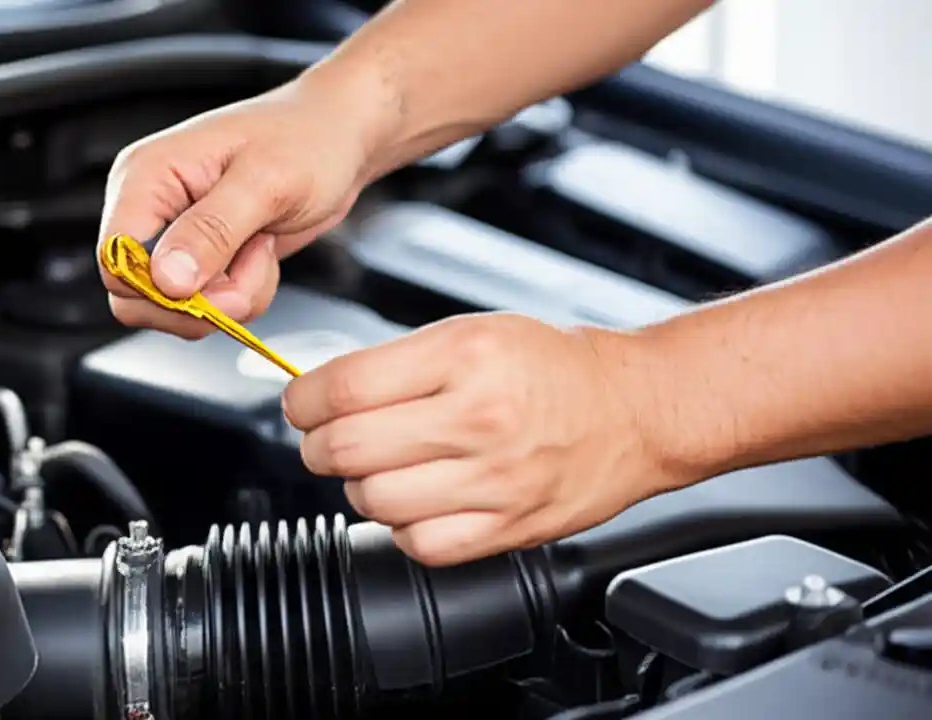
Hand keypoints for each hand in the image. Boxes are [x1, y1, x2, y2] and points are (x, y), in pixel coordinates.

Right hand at [97, 74, 394, 337]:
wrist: (341, 139)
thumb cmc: (308, 139)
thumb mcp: (265, 182)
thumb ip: (213, 230)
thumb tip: (166, 280)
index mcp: (145, 176)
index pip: (114, 258)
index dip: (155, 286)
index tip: (209, 283)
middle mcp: (150, 209)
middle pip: (137, 296)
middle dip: (200, 301)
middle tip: (250, 270)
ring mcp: (175, 237)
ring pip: (175, 309)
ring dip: (229, 299)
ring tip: (260, 253)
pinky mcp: (202, 259)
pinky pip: (206, 307)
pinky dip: (242, 296)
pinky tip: (261, 257)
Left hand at [282, 313, 690, 566]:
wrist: (634, 408)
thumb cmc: (551, 367)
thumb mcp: (471, 332)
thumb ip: (395, 364)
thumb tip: (319, 395)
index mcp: (465, 354)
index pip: (344, 387)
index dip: (303, 401)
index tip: (301, 404)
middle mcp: (479, 416)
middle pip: (349, 448)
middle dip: (318, 446)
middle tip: (326, 439)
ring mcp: (496, 479)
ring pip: (374, 501)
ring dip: (358, 487)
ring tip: (379, 468)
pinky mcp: (509, 526)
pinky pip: (420, 543)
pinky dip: (401, 526)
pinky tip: (416, 500)